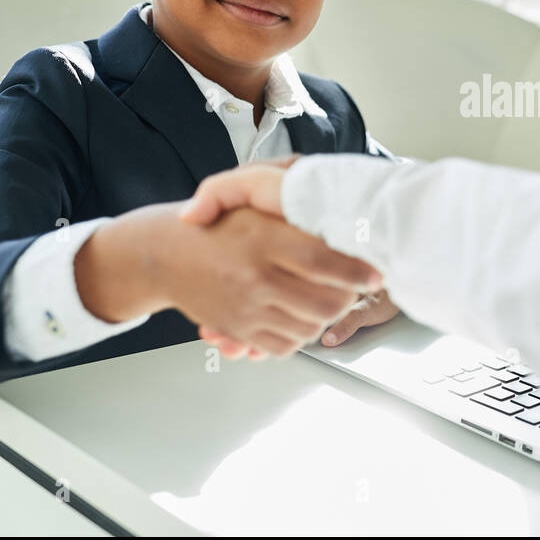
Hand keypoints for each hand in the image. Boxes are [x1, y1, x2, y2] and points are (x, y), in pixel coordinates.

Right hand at [80, 196, 382, 359]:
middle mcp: (254, 276)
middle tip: (356, 288)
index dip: (355, 269)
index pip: (321, 259)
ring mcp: (245, 308)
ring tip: (333, 300)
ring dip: (327, 317)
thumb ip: (286, 193)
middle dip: (348, 298)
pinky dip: (301, 336)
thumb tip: (330, 199)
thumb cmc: (217, 224)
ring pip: (308, 327)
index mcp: (261, 238)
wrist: (164, 254)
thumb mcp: (247, 196)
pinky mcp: (238, 331)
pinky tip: (304, 317)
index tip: (375, 272)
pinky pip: (284, 346)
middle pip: (323, 302)